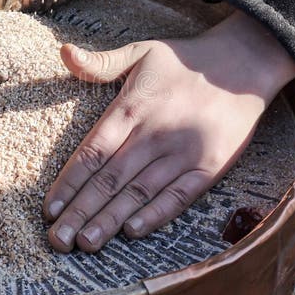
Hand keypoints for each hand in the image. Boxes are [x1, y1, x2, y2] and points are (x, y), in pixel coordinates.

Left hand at [43, 10, 294, 252]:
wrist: (245, 63)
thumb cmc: (184, 59)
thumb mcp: (140, 51)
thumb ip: (100, 63)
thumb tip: (64, 52)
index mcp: (133, 107)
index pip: (92, 153)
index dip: (68, 183)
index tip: (49, 209)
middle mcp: (154, 133)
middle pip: (110, 180)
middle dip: (80, 212)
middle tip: (57, 241)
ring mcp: (183, 152)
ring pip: (139, 192)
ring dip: (110, 220)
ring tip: (86, 243)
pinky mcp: (210, 166)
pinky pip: (178, 196)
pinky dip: (155, 214)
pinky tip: (132, 231)